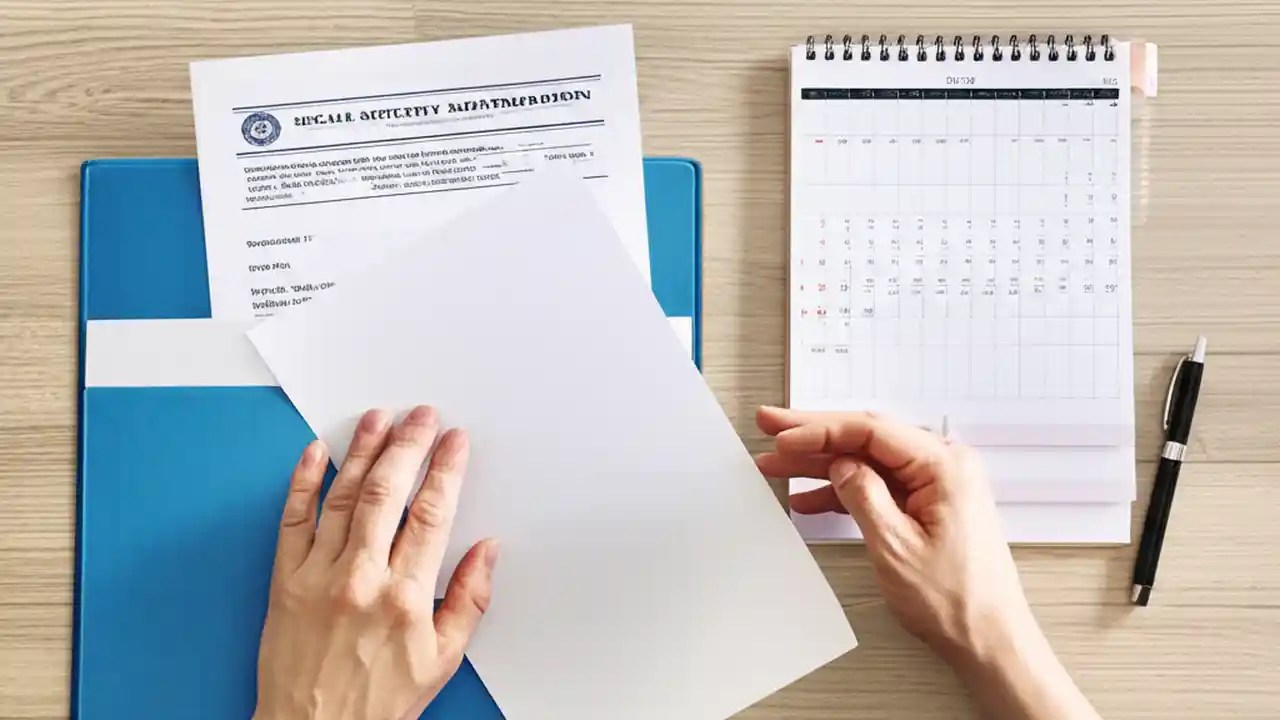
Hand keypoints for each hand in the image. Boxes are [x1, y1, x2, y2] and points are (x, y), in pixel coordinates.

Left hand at [255, 406, 498, 719]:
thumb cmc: (377, 703)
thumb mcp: (442, 660)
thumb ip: (469, 600)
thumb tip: (487, 550)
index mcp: (405, 597)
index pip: (432, 513)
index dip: (446, 469)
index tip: (455, 441)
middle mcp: (360, 578)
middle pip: (387, 492)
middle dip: (408, 444)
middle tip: (421, 415)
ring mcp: (318, 575)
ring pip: (343, 496)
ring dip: (362, 450)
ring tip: (378, 418)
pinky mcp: (284, 580)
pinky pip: (292, 519)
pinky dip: (303, 481)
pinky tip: (317, 452)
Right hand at [756, 407, 1099, 719]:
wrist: (988, 639)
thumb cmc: (957, 602)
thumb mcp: (895, 547)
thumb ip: (863, 496)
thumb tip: (839, 464)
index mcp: (944, 466)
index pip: (871, 430)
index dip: (820, 430)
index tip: (784, 434)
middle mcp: (944, 466)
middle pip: (866, 437)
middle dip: (814, 434)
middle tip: (771, 425)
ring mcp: (935, 485)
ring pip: (866, 461)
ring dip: (821, 464)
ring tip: (777, 463)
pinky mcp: (927, 505)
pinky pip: (877, 485)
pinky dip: (841, 490)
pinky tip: (808, 498)